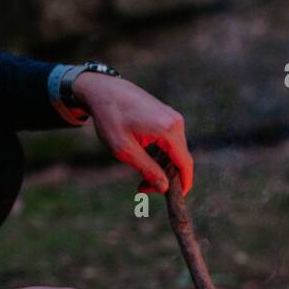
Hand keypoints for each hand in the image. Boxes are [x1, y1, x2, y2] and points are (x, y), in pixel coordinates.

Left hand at [71, 72, 192, 193]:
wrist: (102, 89)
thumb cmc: (110, 117)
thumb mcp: (125, 149)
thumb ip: (147, 169)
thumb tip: (164, 188)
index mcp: (168, 130)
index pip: (185, 164)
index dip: (183, 184)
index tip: (174, 199)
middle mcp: (176, 122)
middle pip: (180, 159)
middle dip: (166, 177)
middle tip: (142, 188)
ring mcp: (172, 117)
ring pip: (175, 151)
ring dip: (162, 166)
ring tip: (140, 175)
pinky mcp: (166, 116)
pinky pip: (170, 141)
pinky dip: (160, 154)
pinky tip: (144, 158)